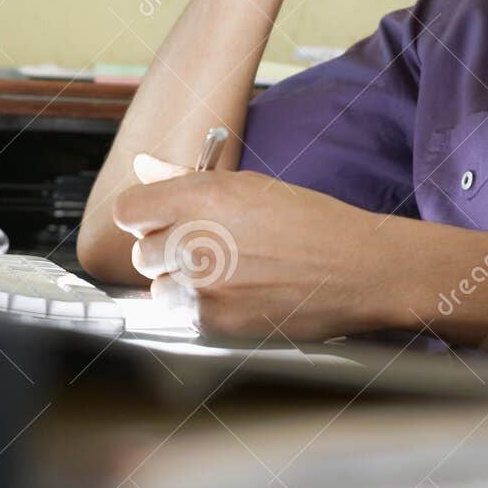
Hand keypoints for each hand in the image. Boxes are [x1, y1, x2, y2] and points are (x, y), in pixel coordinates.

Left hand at [113, 169, 412, 338]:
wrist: (359, 269)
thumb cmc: (313, 224)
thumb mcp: (250, 186)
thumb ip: (184, 179)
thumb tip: (143, 166)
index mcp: (203, 196)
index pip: (128, 210)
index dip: (145, 217)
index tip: (161, 222)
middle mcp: (196, 238)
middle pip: (142, 252)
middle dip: (167, 252)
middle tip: (209, 251)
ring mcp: (204, 284)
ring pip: (159, 289)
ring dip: (181, 286)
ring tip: (225, 276)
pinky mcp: (216, 321)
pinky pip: (181, 317)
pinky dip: (202, 310)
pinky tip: (237, 296)